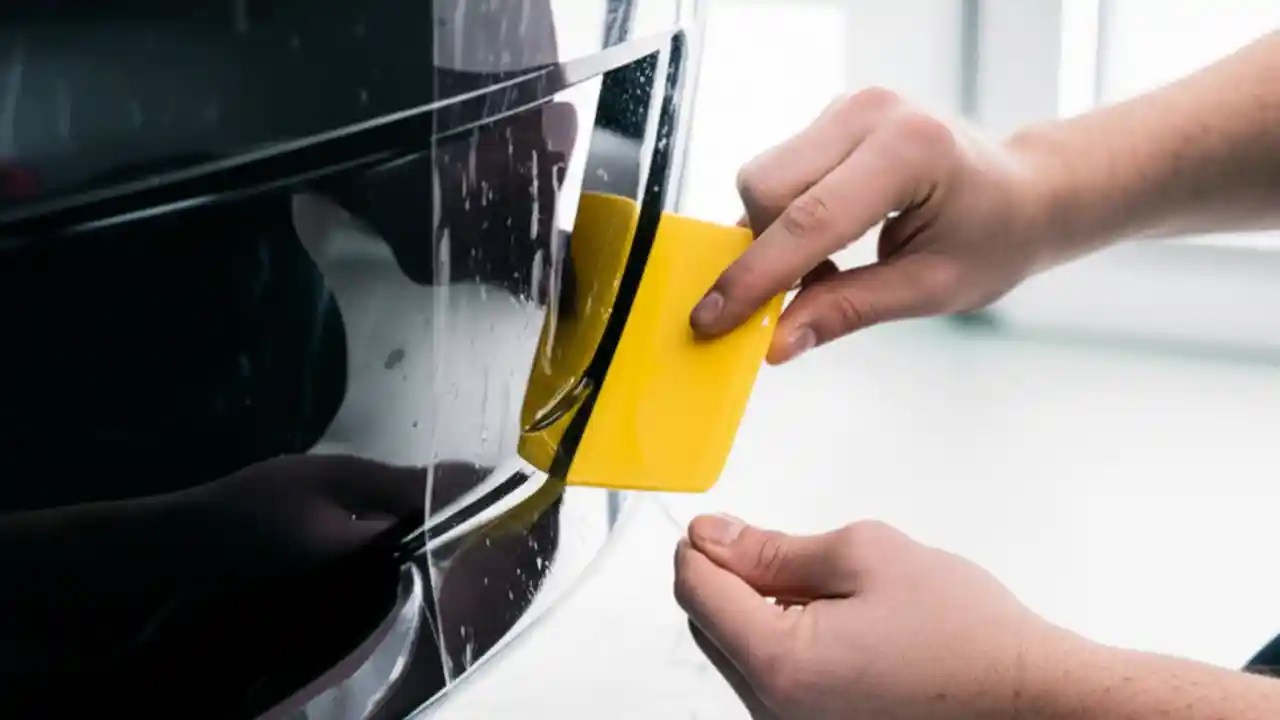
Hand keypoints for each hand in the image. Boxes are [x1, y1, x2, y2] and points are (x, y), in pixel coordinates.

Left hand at [674, 515, 1083, 718]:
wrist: (1026, 693)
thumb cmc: (962, 630)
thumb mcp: (862, 555)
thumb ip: (774, 548)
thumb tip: (715, 537)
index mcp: (781, 663)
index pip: (697, 593)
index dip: (700, 546)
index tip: (716, 524)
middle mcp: (775, 710)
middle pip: (709, 626)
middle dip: (725, 577)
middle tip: (771, 545)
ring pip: (737, 650)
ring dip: (754, 608)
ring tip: (820, 584)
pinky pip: (770, 676)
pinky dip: (781, 638)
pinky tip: (829, 618)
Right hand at [690, 88, 1052, 362]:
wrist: (1023, 193)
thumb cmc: (992, 239)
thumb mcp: (930, 289)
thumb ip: (849, 310)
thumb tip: (776, 342)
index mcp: (910, 150)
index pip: (809, 219)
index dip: (755, 277)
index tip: (711, 320)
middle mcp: (871, 113)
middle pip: (767, 186)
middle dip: (762, 253)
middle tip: (788, 301)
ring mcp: (849, 107)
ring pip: (763, 178)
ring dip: (772, 236)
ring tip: (824, 268)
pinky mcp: (833, 117)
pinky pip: (778, 171)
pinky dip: (784, 218)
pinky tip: (824, 241)